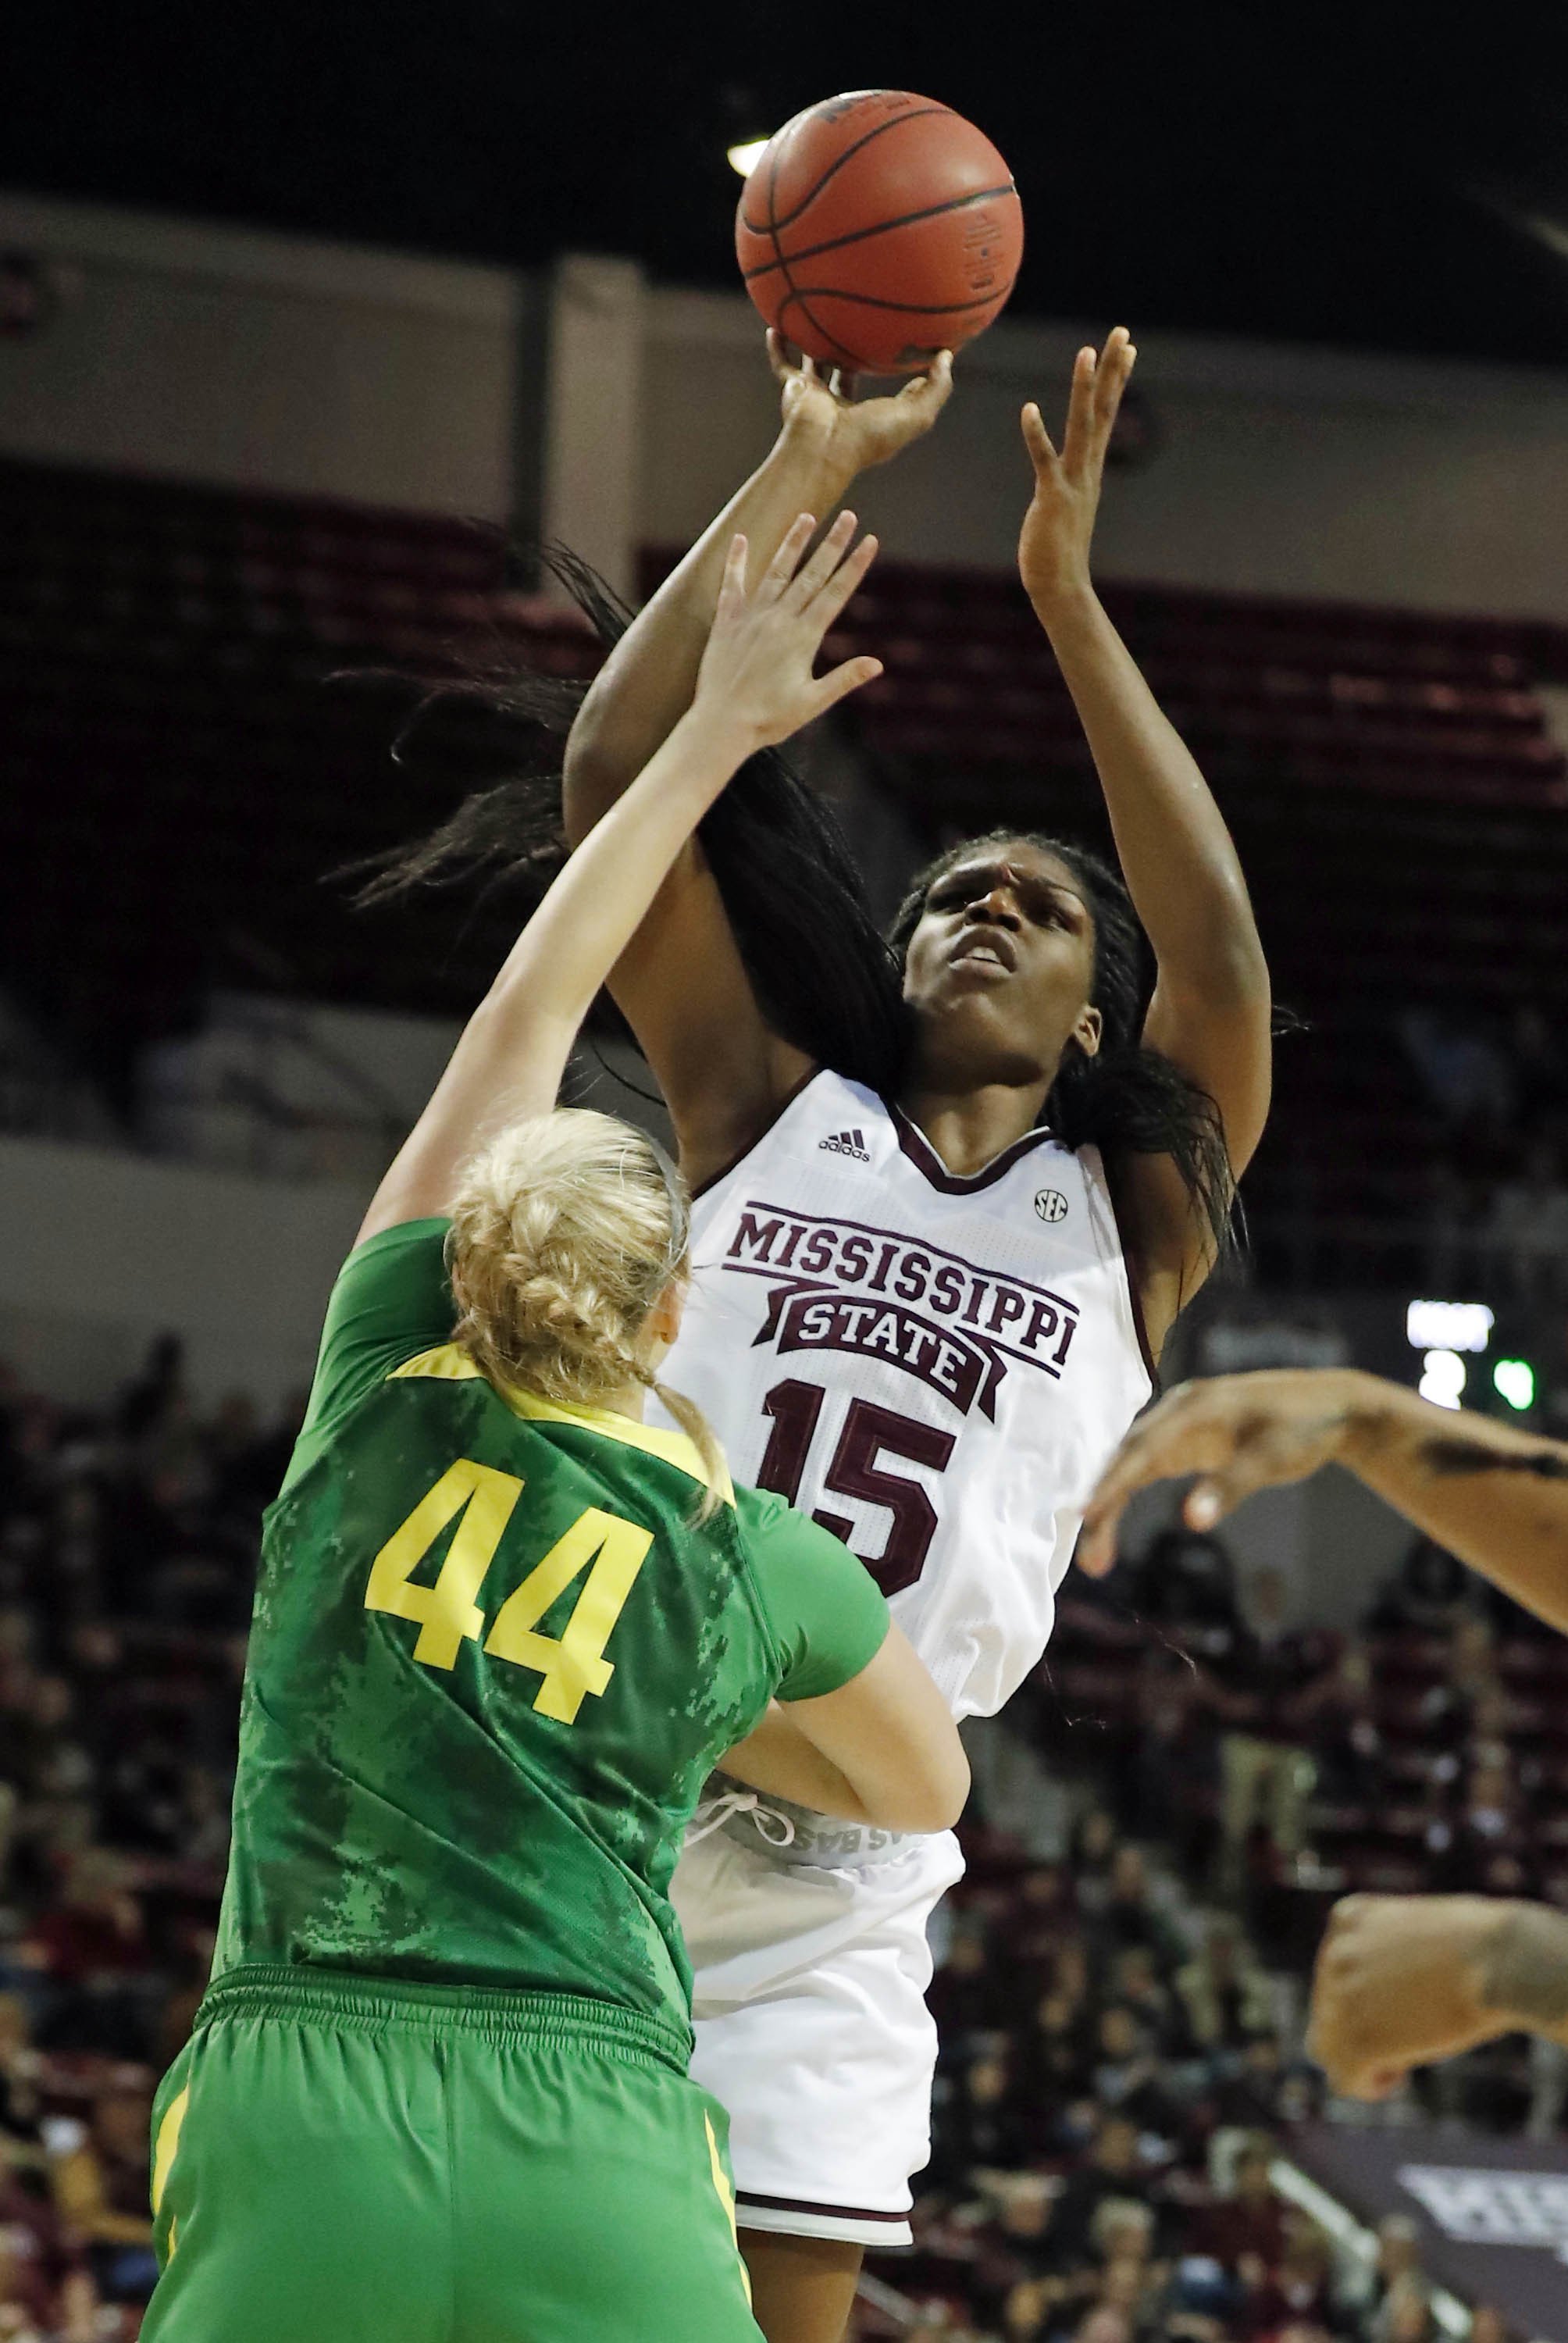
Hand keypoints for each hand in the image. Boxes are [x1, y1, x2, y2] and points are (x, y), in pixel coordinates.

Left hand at [690, 510, 881, 753]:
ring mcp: (751, 618)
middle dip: (832, 544)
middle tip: (848, 516)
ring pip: (777, 571)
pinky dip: (737, 561)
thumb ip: (844, 679)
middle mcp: (779, 620)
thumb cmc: (768, 719)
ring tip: (806, 517)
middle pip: (812, 574)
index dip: (854, 565)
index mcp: (803, 637)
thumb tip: (877, 664)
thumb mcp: (812, 703)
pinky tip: (742, 539)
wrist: (721, 724)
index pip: (835, 592)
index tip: (869, 540)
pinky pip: (732, 585)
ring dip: (794, 543)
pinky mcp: (726, 622)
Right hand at [769, 330, 953, 477]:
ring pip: (816, 365)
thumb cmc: (870, 437)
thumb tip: (946, 358)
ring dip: (816, 346)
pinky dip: (778, 347)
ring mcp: (817, 397)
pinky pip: (781, 364)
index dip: (911, 377)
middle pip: (850, 376)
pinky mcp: (795, 389)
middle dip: (857, 356)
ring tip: (818, 319)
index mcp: (873, 417)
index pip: (895, 397)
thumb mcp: (917, 415)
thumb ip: (937, 388)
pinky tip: (776, 325)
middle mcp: (843, 406)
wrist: (823, 447)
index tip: (923, 351)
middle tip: (868, 327)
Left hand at [1018, 326, 1135, 617]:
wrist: (1060, 586)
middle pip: (1104, 409)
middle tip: (1121, 332)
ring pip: (1082, 427)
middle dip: (1111, 369)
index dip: (1116, 379)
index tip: (1127, 347)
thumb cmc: (1058, 548)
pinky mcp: (1052, 498)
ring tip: (1085, 352)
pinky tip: (1029, 408)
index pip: (1108, 414)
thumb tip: (1069, 466)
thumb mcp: (1066, 501)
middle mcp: (1088, 469)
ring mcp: (1073, 482)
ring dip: (1083, 389)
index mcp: (1091, 468)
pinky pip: (1044, 460)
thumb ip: (1068, 479)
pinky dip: (1037, 434)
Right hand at [1077, 1369, 1365, 1576]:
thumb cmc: (1303, 1427)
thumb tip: (1190, 1522)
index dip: (1110, 1484)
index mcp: (1193, 1406)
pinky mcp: (1189, 1440)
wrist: (1332, 1405)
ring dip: (1111, 1505)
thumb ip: (1230, 1487)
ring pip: (1131, 1464)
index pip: (1140, 1450)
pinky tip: (1112, 1522)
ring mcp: (1180, 1424)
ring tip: (1098, 1556)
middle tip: (1091, 1561)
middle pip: (1126, 1458)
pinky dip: (1127, 1493)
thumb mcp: (1271, 1458)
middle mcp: (1177, 1410)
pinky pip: (1146, 1466)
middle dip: (1102, 1506)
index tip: (1083, 1517)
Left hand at [1307, 1894, 1508, 2096]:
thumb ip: (1393, 1955)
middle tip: (1410, 2034)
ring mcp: (1342, 1997)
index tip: (1407, 2006)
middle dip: (1364, 2030)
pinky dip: (1369, 2087)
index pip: (1333, 1974)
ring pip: (1327, 2050)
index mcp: (1349, 1919)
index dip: (1366, 1999)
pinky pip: (1345, 2080)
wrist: (1501, 1957)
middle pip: (1327, 2014)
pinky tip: (1400, 2077)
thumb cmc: (1484, 1944)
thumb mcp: (1425, 1932)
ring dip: (1361, 2061)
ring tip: (1401, 2060)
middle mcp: (1335, 1954)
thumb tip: (1386, 2001)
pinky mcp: (1359, 2040)